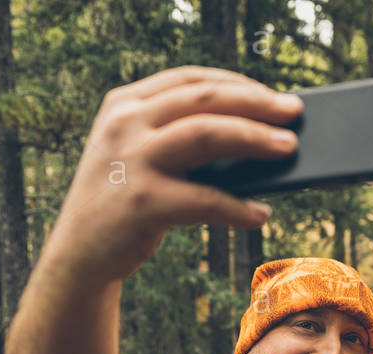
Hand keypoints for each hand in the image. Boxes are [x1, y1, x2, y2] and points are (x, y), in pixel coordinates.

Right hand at [43, 66, 301, 282]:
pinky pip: (204, 200)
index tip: (270, 93)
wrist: (78, 255)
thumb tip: (255, 139)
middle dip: (256, 103)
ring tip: (289, 148)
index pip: (189, 79)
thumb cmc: (123, 203)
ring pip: (207, 136)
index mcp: (124, 105)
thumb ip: (178, 140)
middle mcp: (124, 124)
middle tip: (294, 112)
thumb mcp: (140, 158)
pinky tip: (260, 214)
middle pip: (205, 100)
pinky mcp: (140, 203)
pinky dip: (237, 208)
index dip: (236, 82)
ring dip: (255, 140)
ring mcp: (130, 162)